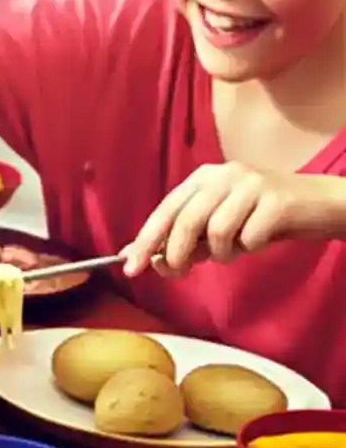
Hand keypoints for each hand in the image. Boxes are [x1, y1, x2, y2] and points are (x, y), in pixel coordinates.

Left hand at [121, 162, 313, 277]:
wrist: (317, 204)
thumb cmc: (258, 217)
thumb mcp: (216, 225)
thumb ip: (183, 239)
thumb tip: (142, 258)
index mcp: (202, 178)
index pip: (165, 211)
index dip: (145, 241)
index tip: (131, 268)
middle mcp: (223, 174)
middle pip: (186, 221)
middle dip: (177, 254)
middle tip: (181, 272)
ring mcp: (252, 184)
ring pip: (217, 232)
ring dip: (222, 253)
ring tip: (234, 251)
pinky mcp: (277, 200)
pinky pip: (250, 238)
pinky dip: (250, 249)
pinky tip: (259, 241)